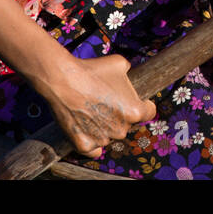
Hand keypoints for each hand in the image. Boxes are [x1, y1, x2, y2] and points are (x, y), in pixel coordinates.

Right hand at [34, 52, 157, 158]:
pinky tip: (87, 131)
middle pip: (126, 124)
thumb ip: (129, 73)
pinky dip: (91, 142)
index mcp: (134, 112)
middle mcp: (121, 130)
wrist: (63, 79)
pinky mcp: (84, 145)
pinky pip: (93, 150)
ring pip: (109, 136)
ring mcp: (102, 140)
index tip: (135, 101)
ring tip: (90, 110)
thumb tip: (129, 74)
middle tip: (104, 102)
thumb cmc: (92, 70)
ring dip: (104, 127)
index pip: (148, 113)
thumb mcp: (120, 63)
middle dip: (119, 115)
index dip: (144, 105)